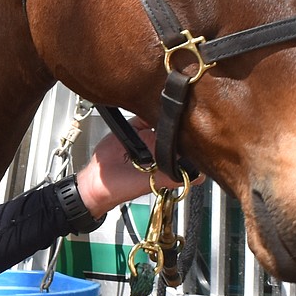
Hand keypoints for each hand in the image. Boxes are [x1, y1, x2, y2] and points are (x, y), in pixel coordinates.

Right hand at [74, 119, 198, 216]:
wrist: (96, 181)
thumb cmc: (122, 188)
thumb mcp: (151, 183)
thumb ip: (173, 177)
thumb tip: (199, 177)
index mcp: (168, 161)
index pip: (187, 147)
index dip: (192, 137)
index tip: (197, 127)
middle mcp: (159, 149)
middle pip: (176, 130)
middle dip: (181, 121)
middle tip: (184, 112)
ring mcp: (147, 138)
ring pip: (161, 121)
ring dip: (163, 114)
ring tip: (168, 107)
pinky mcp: (133, 129)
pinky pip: (142, 116)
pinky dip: (145, 110)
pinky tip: (148, 108)